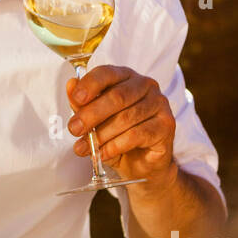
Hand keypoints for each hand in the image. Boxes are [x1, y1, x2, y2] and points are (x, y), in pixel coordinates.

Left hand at [65, 66, 178, 188]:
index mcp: (125, 77)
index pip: (107, 73)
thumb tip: (71, 86)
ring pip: (126, 117)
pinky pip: (137, 134)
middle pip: (117, 96)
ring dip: (101, 135)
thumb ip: (83, 103)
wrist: (141, 164)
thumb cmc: (116, 135)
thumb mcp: (95, 120)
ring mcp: (159, 104)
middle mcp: (145, 85)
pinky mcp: (167, 125)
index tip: (76, 99)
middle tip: (74, 129)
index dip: (90, 84)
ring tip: (85, 148)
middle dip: (91, 114)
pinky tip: (103, 153)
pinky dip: (116, 145)